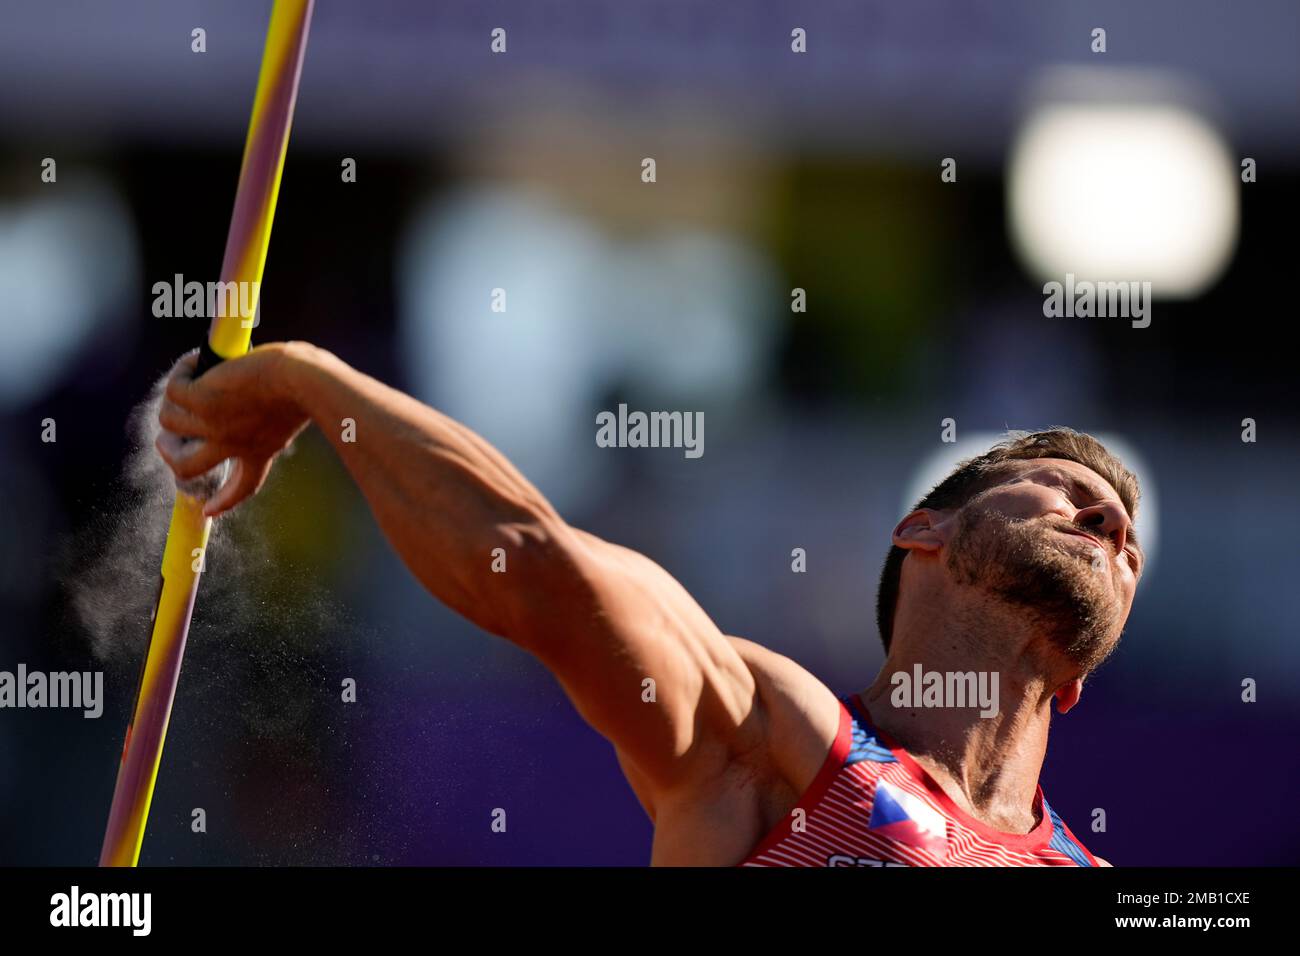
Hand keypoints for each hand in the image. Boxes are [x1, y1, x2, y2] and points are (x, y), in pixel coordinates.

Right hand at [155, 342, 311, 516]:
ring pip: (170, 421)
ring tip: (190, 376)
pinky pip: (175, 390)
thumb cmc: (311, 384)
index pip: (240, 488)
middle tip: (167, 436)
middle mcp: (233, 445)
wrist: (303, 379)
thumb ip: (281, 406)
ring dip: (173, 400)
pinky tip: (196, 360)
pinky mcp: (200, 400)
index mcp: (261, 451)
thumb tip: (278, 385)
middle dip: (170, 453)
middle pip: (186, 467)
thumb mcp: (297, 406)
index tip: (207, 511)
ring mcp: (213, 426)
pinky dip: (181, 373)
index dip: (222, 502)